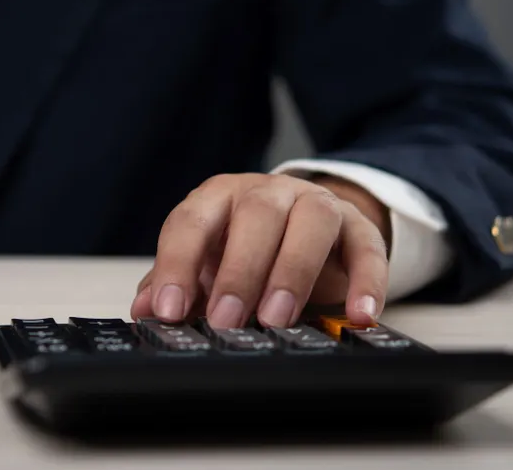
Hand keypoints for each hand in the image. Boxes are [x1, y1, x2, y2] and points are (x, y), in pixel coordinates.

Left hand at [130, 173, 390, 328]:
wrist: (308, 224)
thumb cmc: (246, 246)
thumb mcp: (207, 262)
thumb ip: (178, 283)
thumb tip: (146, 310)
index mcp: (219, 197)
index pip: (191, 222)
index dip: (177, 265)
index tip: (170, 309)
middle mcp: (267, 193)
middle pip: (254, 216)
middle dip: (238, 271)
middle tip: (226, 320)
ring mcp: (315, 204)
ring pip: (309, 222)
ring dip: (292, 272)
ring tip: (277, 320)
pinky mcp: (358, 227)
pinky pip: (366, 248)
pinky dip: (365, 282)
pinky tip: (358, 316)